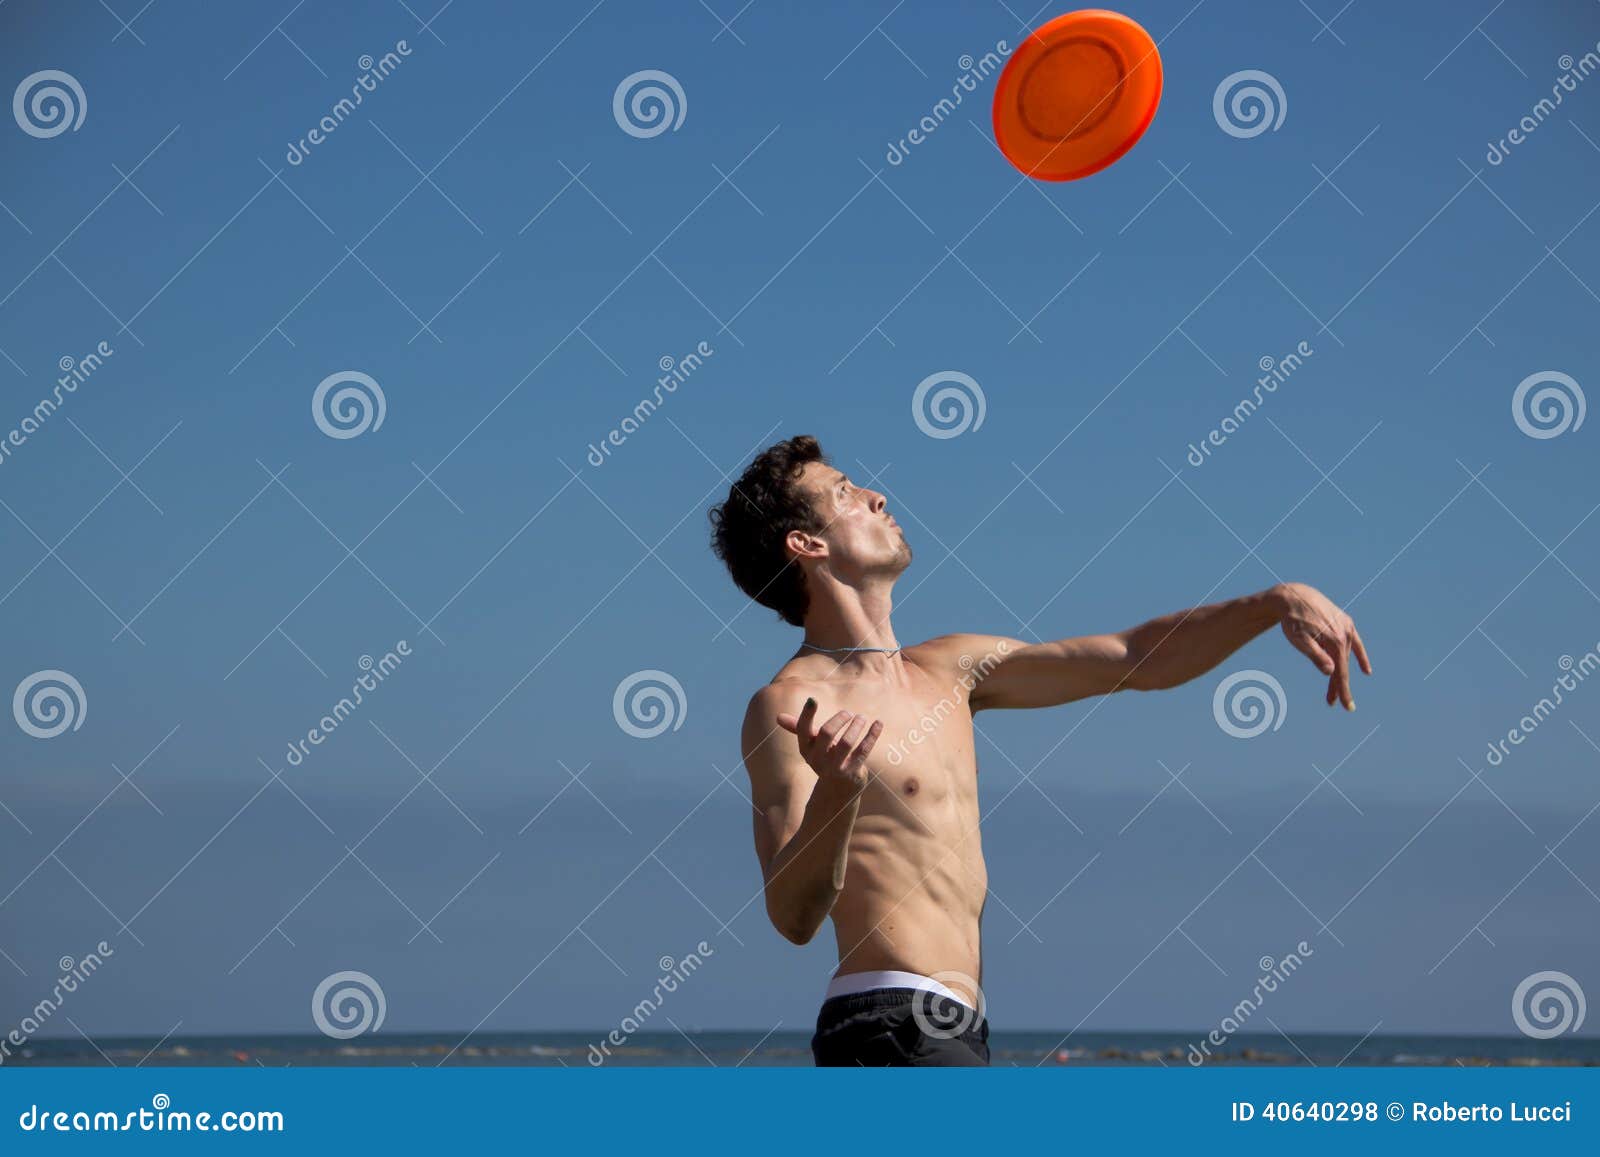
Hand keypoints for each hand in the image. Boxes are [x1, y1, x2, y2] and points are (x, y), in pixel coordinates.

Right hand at [775, 697, 882, 789]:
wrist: (836, 791)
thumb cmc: (824, 759)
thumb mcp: (811, 746)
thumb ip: (798, 729)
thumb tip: (778, 717)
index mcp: (806, 749)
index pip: (802, 730)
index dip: (806, 714)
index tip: (813, 700)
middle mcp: (818, 759)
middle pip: (826, 733)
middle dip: (838, 719)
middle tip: (848, 713)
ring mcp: (835, 767)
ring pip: (847, 742)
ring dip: (856, 726)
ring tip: (862, 717)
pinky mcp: (852, 772)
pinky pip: (863, 750)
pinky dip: (872, 735)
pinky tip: (878, 723)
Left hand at [1274, 582, 1371, 710]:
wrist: (1294, 596)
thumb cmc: (1293, 620)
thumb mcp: (1300, 640)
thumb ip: (1316, 656)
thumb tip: (1331, 672)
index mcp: (1335, 640)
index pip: (1341, 672)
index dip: (1343, 691)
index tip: (1346, 706)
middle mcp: (1345, 634)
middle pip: (1343, 666)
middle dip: (1338, 686)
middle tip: (1333, 703)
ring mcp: (1346, 627)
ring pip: (1346, 656)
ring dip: (1342, 672)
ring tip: (1336, 691)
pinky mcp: (1345, 622)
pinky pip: (1356, 643)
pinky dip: (1360, 656)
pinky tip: (1366, 671)